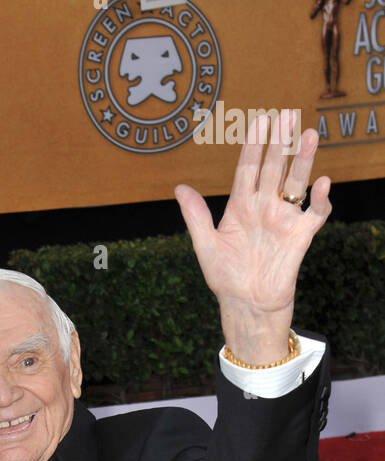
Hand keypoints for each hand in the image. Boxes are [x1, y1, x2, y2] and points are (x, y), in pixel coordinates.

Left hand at [174, 110, 331, 362]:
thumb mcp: (205, 245)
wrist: (246, 305)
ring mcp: (283, 219)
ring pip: (296, 182)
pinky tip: (321, 183)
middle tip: (287, 114)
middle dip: (280, 142)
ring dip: (303, 159)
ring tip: (309, 134)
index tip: (258, 121)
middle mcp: (264, 207)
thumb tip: (179, 188)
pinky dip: (319, 198)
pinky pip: (314, 213)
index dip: (253, 145)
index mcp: (241, 206)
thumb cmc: (225, 277)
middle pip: (274, 168)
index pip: (248, 168)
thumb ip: (195, 216)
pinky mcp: (300, 235)